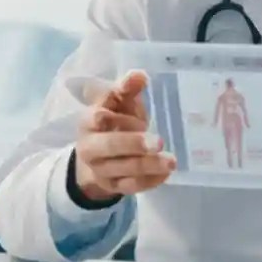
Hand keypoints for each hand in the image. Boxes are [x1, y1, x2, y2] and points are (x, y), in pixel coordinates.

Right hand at [74, 71, 175, 201]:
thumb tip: (140, 75)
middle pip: (109, 146)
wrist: (98, 159)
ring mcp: (101, 169)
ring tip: (171, 161)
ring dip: (148, 165)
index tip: (120, 113)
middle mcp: (90, 146)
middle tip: (159, 142)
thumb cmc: (115, 123)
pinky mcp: (113, 187)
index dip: (109, 115)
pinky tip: (166, 173)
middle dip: (133, 144)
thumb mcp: (119, 104)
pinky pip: (132, 186)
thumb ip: (127, 89)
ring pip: (124, 169)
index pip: (97, 116)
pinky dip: (150, 181)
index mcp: (89, 120)